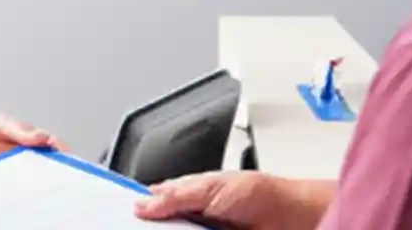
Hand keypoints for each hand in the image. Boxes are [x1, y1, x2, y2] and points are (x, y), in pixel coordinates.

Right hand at [134, 172, 331, 229]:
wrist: (289, 218)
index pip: (152, 202)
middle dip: (147, 227)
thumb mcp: (210, 187)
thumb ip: (175, 195)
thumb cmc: (257, 193)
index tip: (122, 214)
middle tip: (136, 228)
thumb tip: (142, 204)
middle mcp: (191, 218)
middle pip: (158, 227)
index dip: (136, 207)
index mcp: (187, 194)